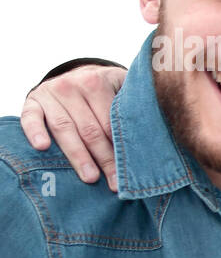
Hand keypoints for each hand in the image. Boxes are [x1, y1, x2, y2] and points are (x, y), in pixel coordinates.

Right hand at [20, 64, 125, 190]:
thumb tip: (154, 136)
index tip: (130, 170)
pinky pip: (30, 117)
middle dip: (104, 158)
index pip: (110, 121)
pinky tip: (42, 146)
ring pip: (64, 128)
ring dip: (77, 155)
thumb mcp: (121, 88)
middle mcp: (72, 85)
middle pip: (90, 129)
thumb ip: (133, 105)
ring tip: (90, 177)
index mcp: (97, 81)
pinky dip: (34, 131)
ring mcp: (50, 93)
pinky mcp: (32, 101)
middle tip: (114, 182)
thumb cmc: (106, 90)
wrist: (75, 74)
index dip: (120, 147)